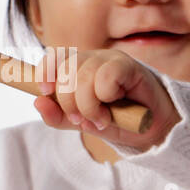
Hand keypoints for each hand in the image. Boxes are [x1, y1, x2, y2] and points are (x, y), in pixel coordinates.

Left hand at [32, 48, 179, 151]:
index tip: (45, 91)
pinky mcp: (129, 65)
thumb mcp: (82, 122)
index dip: (45, 72)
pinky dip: (105, 97)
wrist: (152, 131)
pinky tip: (116, 108)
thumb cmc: (117, 121)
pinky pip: (105, 76)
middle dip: (69, 102)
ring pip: (83, 76)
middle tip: (83, 119)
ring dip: (88, 106)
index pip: (53, 59)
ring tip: (101, 119)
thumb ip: (58, 116)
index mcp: (77, 68)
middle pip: (65, 72)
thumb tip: (37, 103)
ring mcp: (110, 60)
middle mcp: (92, 59)